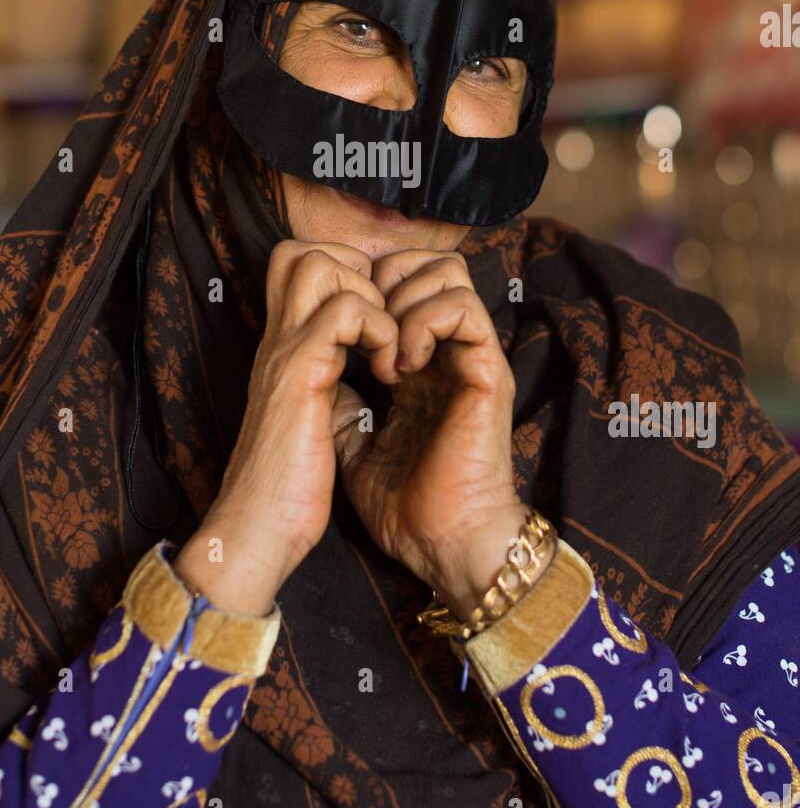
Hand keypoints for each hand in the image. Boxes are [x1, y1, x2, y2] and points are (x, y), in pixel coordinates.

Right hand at [176, 241, 398, 614]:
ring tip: (386, 347)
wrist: (258, 532)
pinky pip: (344, 311)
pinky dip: (379, 330)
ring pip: (319, 264)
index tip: (375, 324)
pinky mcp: (300, 374)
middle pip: (300, 251)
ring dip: (368, 297)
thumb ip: (329, 387)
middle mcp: (276, 341)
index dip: (344, 275)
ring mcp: (284, 352)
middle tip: (381, 324)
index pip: (296, 267)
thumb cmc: (286, 489)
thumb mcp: (314, 422)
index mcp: (282, 351)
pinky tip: (388, 373)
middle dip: (354, 271)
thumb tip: (358, 374)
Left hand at [332, 250, 534, 620]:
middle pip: (431, 261)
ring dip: (404, 298)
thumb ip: (343, 402)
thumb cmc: (404, 507)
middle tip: (363, 327)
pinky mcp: (487, 371)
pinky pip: (463, 308)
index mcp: (421, 363)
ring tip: (384, 350)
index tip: (341, 327)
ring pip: (449, 271)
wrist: (441, 546)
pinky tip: (402, 366)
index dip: (367, 286)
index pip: (404, 282)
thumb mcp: (354, 444)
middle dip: (386, 277)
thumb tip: (320, 368)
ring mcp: (471, 357)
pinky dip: (424, 322)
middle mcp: (449, 351)